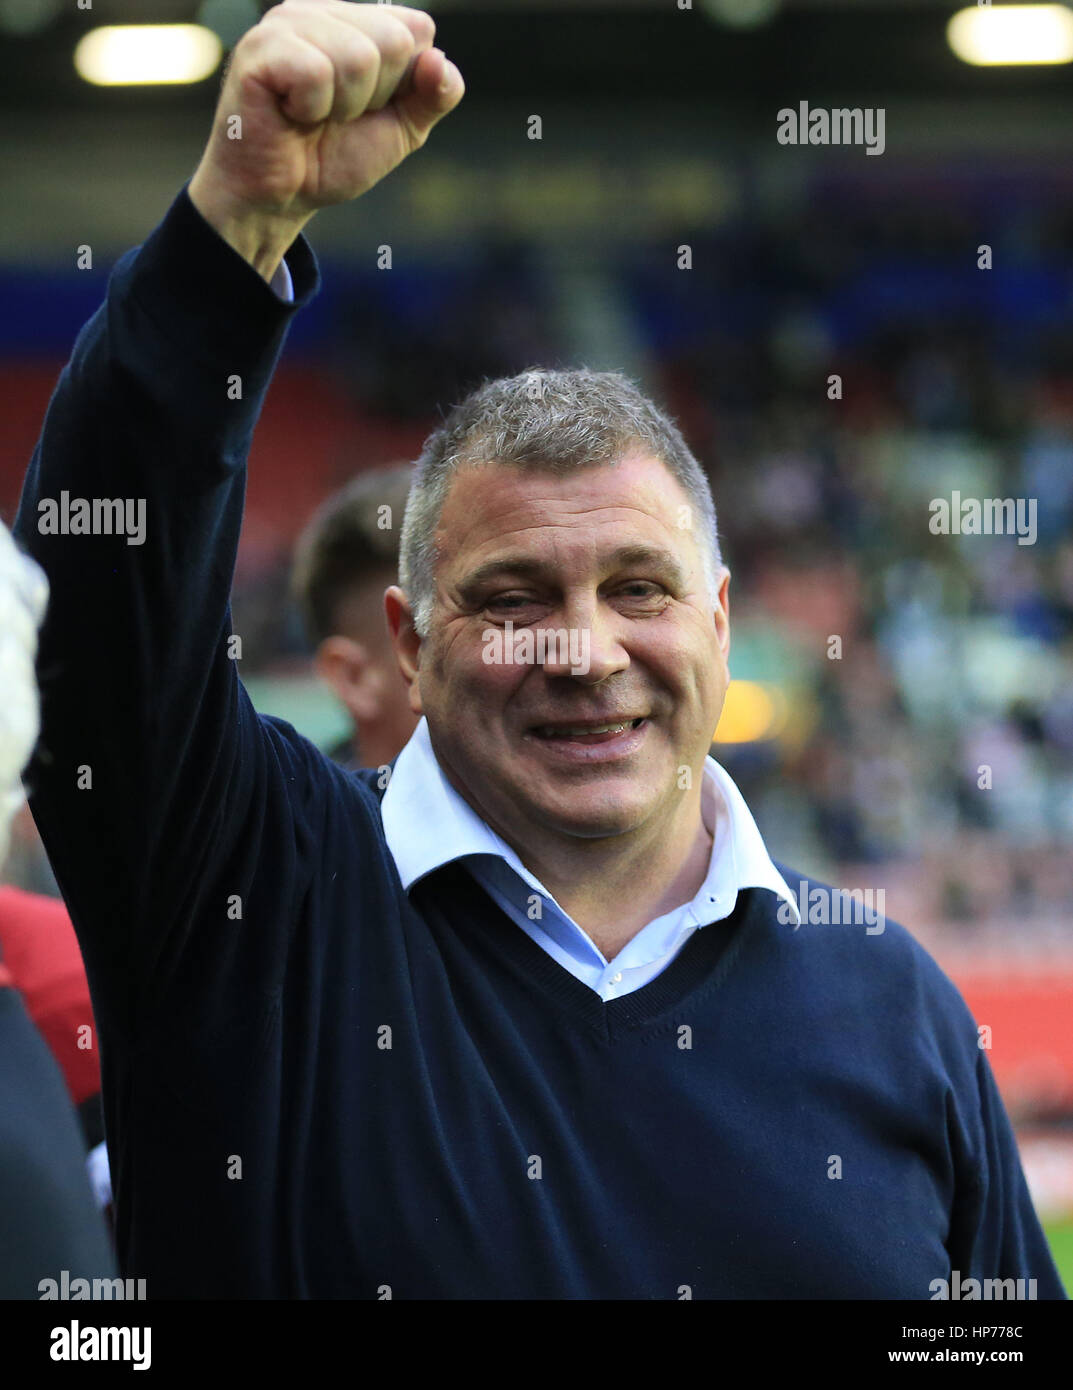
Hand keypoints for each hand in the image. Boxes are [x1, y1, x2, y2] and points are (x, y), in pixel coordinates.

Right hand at [187, 1, 462, 280]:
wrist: (281, 198)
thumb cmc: (333, 157)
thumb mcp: (402, 129)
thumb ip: (435, 96)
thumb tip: (440, 61)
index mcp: (358, 20)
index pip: (417, 30)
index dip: (402, 85)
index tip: (367, 108)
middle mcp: (323, 11)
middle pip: (393, 41)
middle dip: (374, 97)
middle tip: (336, 115)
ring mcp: (289, 23)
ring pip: (358, 57)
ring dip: (342, 107)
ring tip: (312, 115)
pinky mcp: (261, 48)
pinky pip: (316, 72)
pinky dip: (312, 108)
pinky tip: (290, 112)